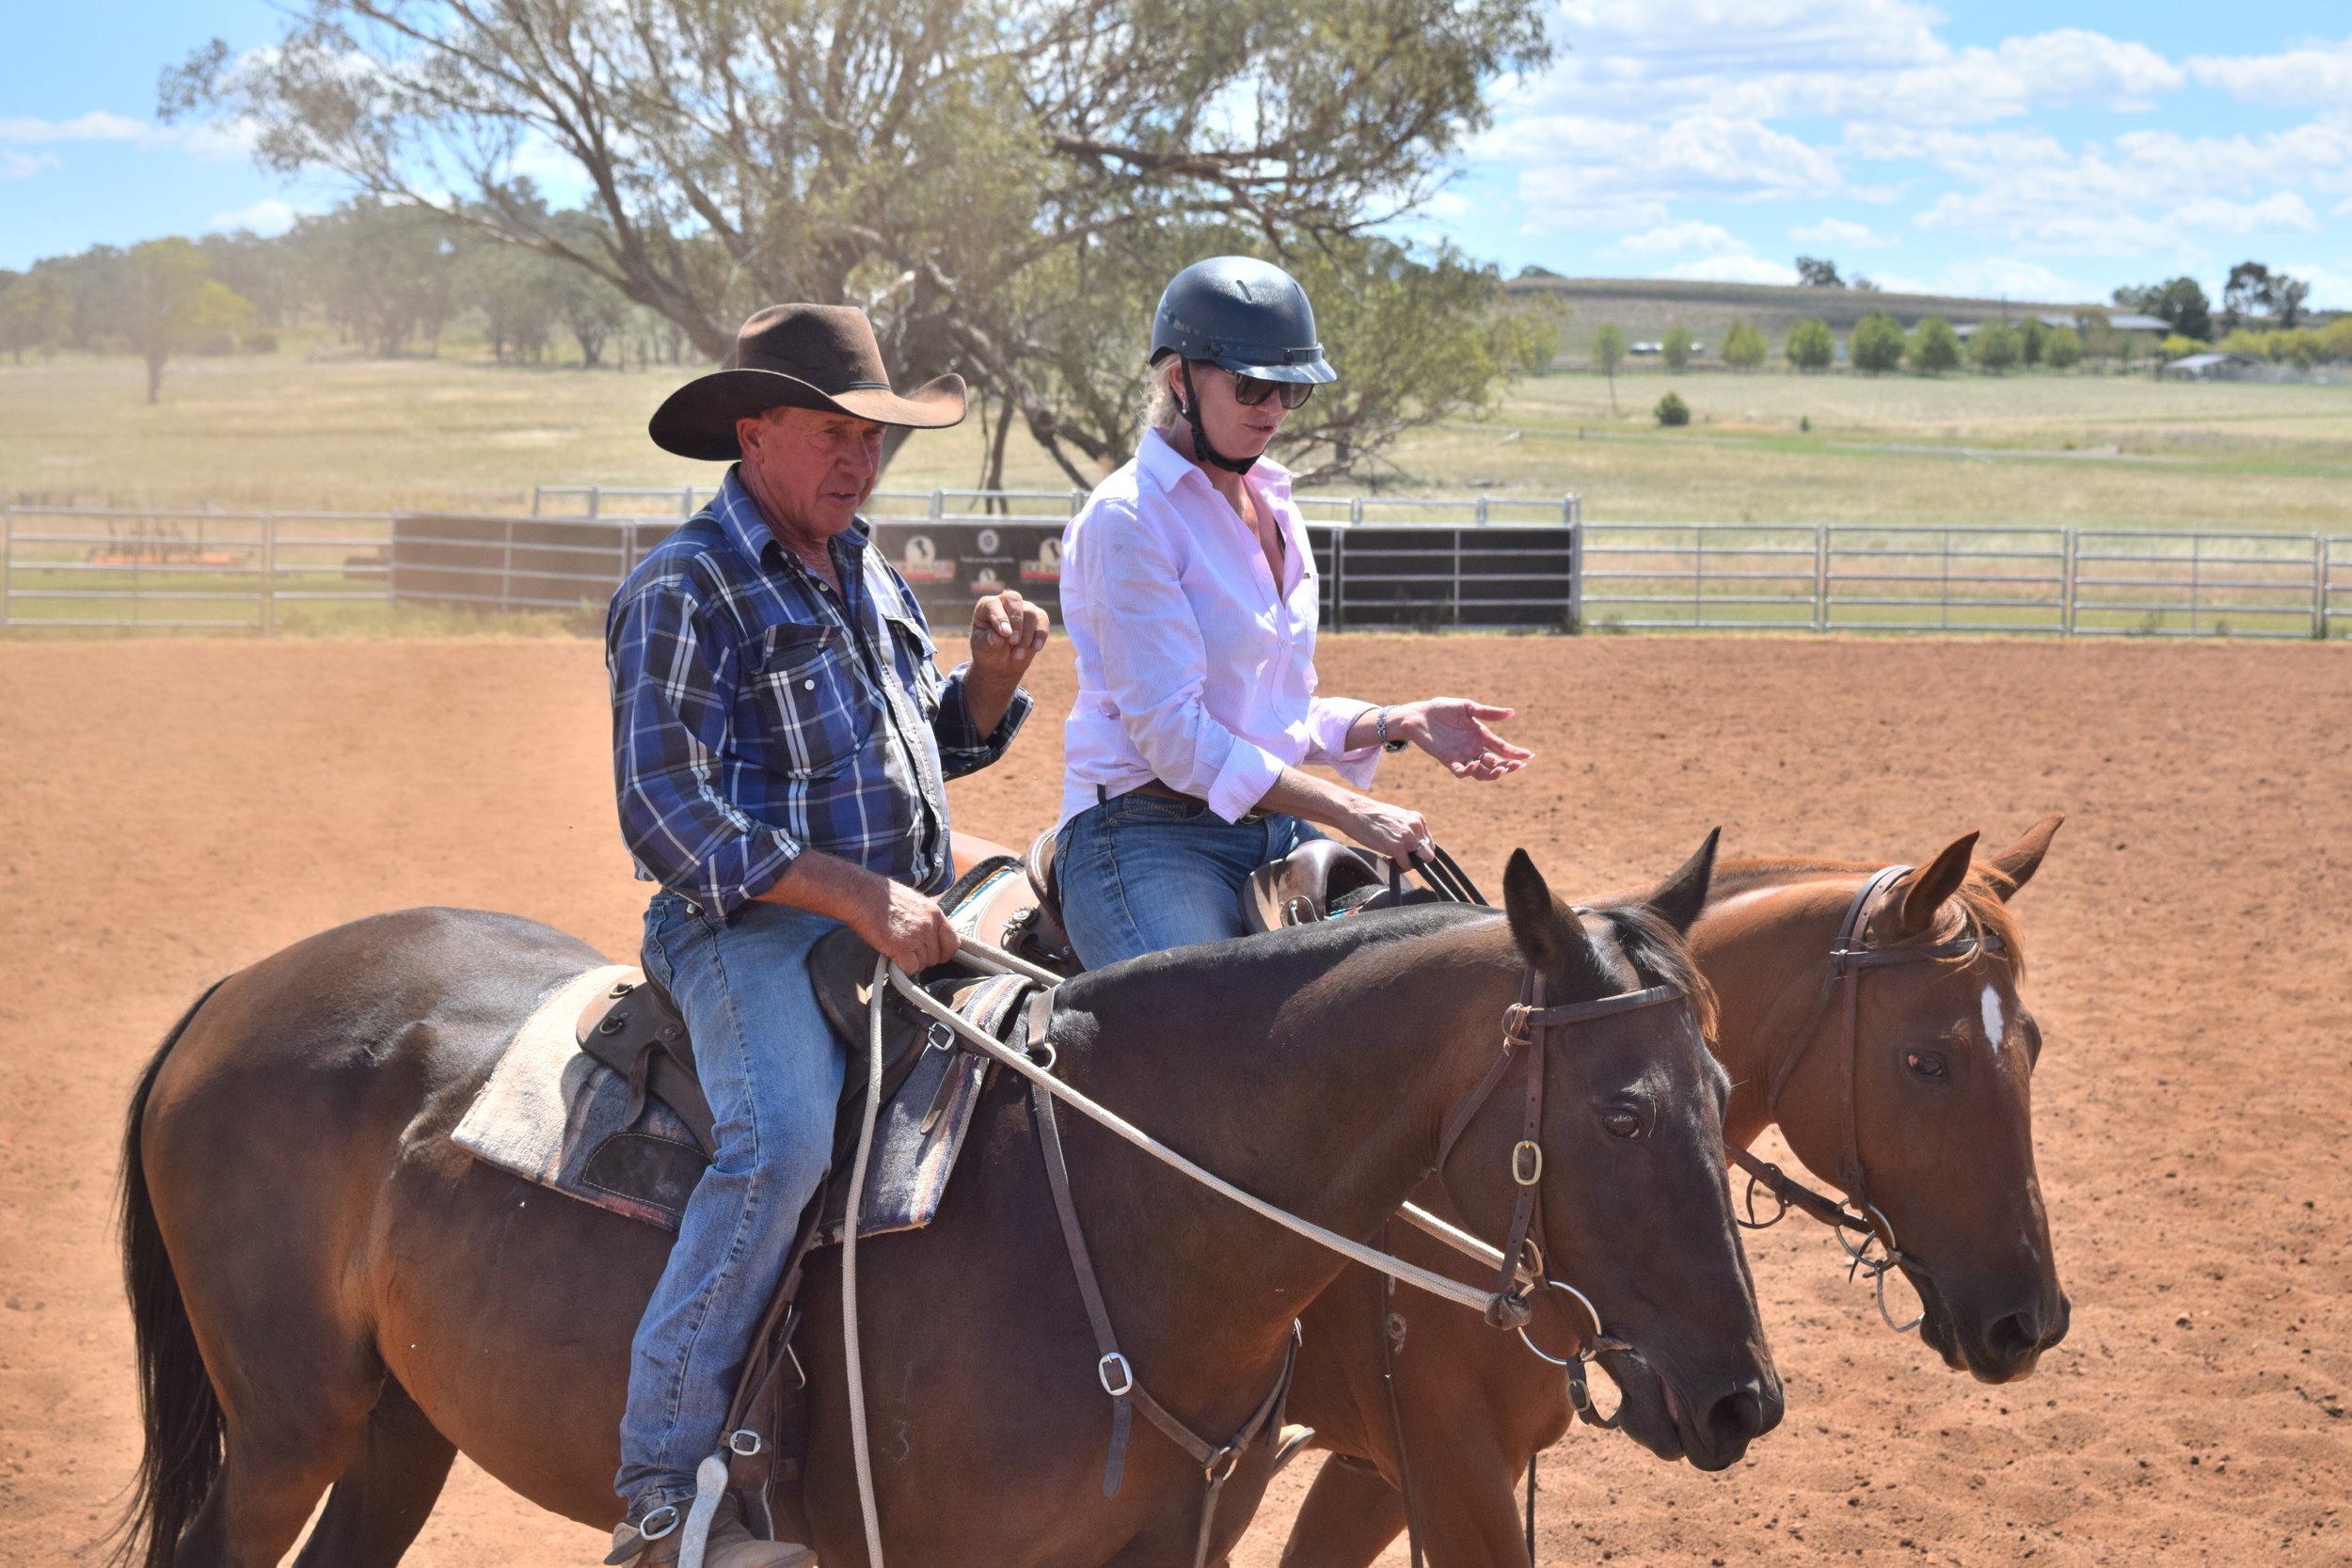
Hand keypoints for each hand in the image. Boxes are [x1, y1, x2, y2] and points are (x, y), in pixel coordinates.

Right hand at [861, 879, 959, 973]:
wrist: (861, 894)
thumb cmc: (881, 896)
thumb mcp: (914, 901)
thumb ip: (926, 918)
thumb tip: (929, 935)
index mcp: (935, 913)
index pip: (953, 942)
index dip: (945, 952)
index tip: (936, 955)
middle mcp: (930, 926)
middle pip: (936, 956)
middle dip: (923, 958)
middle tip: (908, 952)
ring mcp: (917, 937)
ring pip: (923, 964)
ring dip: (911, 963)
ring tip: (897, 951)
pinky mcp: (902, 948)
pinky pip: (910, 969)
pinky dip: (902, 968)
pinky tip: (893, 958)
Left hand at [969, 589, 1050, 681]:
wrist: (1001, 662)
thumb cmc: (988, 650)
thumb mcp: (982, 648)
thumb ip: (986, 641)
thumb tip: (997, 637)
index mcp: (987, 606)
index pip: (993, 604)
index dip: (1000, 618)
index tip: (1005, 634)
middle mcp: (1005, 602)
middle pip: (1014, 600)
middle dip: (1016, 621)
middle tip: (1013, 641)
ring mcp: (1023, 608)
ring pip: (1030, 613)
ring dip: (1026, 637)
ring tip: (1017, 656)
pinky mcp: (1038, 617)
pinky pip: (1043, 621)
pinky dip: (1040, 635)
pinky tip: (1036, 648)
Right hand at [1345, 796, 1433, 871]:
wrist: (1353, 811)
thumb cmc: (1370, 815)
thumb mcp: (1396, 817)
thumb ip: (1407, 829)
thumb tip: (1410, 843)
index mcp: (1417, 819)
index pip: (1428, 842)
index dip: (1418, 851)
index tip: (1406, 852)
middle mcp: (1416, 827)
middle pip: (1428, 853)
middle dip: (1417, 860)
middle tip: (1401, 859)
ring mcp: (1407, 836)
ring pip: (1421, 861)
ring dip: (1408, 864)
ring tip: (1393, 860)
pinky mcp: (1397, 846)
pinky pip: (1406, 865)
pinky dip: (1398, 868)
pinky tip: (1386, 859)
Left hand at [1396, 698, 1531, 780]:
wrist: (1419, 715)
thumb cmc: (1443, 709)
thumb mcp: (1467, 708)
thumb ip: (1488, 712)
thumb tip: (1512, 713)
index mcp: (1481, 736)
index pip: (1502, 748)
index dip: (1515, 753)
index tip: (1529, 756)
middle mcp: (1474, 748)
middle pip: (1495, 762)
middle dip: (1508, 766)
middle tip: (1518, 765)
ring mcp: (1462, 755)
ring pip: (1481, 771)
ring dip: (1492, 772)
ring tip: (1501, 769)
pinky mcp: (1448, 760)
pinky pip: (1461, 771)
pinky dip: (1468, 771)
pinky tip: (1474, 764)